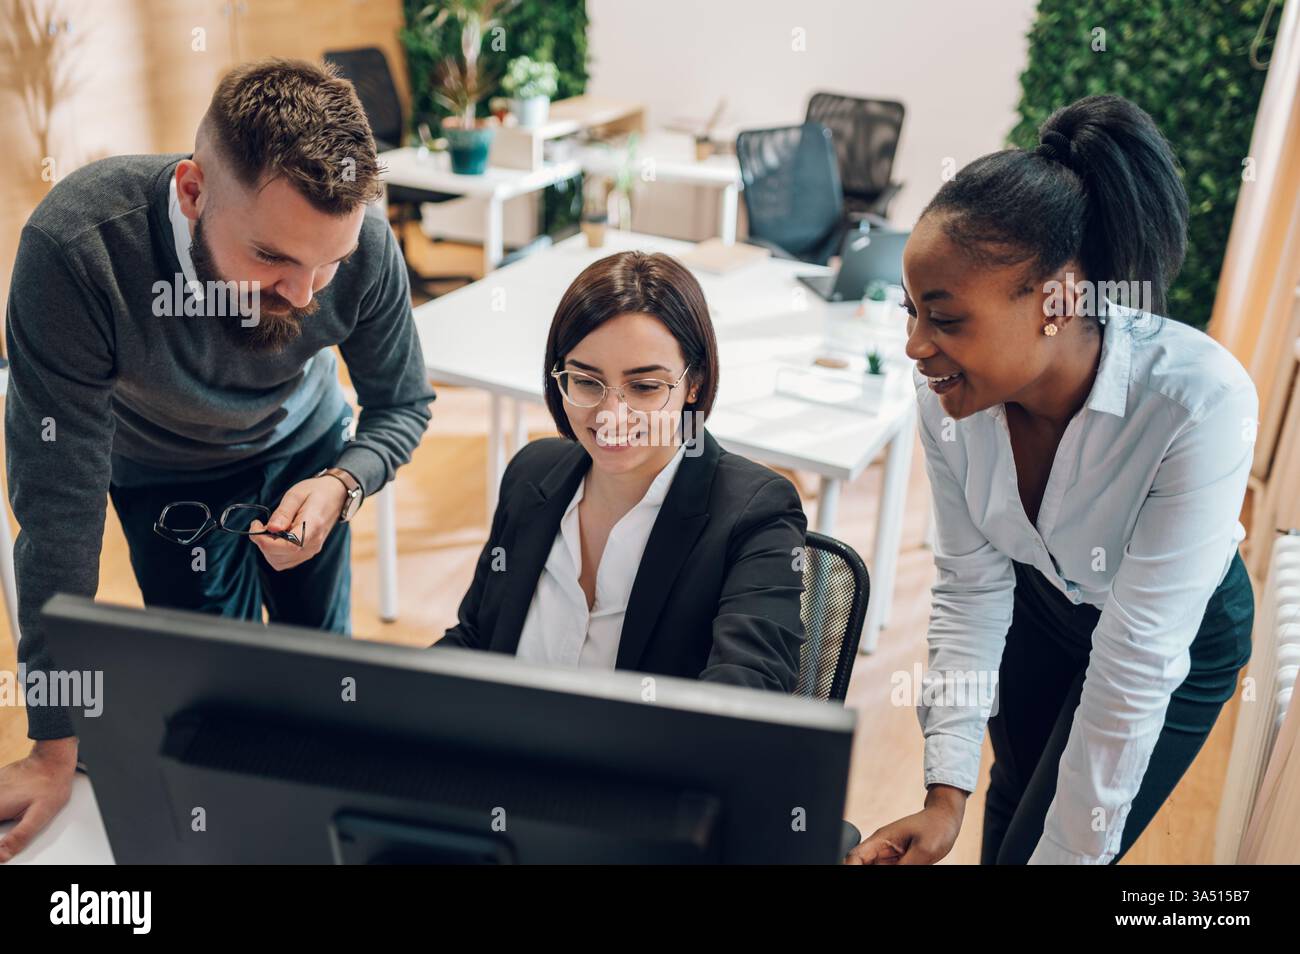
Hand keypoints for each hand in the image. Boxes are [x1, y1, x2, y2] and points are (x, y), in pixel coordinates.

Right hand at [0, 737, 77, 861]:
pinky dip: (4, 807)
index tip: (3, 844)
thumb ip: (19, 837)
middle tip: (11, 827)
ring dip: (3, 818)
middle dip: (2, 830)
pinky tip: (13, 806)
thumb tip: (2, 856)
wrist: (53, 760)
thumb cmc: (51, 784)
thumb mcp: (40, 815)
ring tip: (17, 813)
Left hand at [248, 476, 346, 571]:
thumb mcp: (296, 495)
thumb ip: (283, 512)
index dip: (265, 540)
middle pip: (279, 557)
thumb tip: (271, 528)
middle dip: (263, 543)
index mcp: (312, 527)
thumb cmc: (315, 492)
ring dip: (267, 549)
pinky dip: (274, 553)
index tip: (256, 525)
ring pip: (280, 562)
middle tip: (260, 525)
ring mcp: (311, 550)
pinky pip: (285, 561)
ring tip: (268, 531)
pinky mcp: (308, 552)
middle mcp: (313, 544)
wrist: (336, 496)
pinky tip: (275, 537)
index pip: (287, 546)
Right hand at [845, 783, 967, 864]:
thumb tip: (890, 876)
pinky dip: (886, 874)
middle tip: (866, 883)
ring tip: (902, 866)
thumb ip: (906, 866)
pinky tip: (904, 867)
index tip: (851, 874)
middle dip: (861, 872)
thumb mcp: (923, 850)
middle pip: (861, 864)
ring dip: (874, 873)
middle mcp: (881, 849)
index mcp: (882, 840)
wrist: (946, 818)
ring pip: (873, 869)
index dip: (849, 867)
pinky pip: (886, 870)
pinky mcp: (899, 862)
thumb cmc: (937, 827)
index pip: (855, 855)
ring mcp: (889, 856)